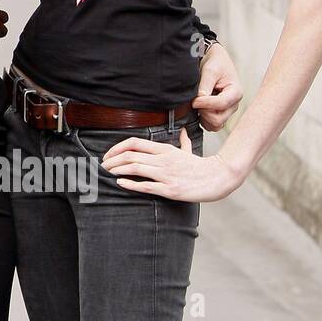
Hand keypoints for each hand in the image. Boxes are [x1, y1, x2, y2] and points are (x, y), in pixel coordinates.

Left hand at [101, 126, 243, 202]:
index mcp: (165, 149)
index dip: (117, 148)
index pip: (135, 143)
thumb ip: (183, 141)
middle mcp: (163, 160)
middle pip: (130, 155)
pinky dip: (130, 184)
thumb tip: (182, 131)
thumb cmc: (200, 166)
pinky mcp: (170, 189)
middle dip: (112, 160)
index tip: (108, 154)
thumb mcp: (190, 150)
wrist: (218, 178)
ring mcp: (166, 174)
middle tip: (103, 166)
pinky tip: (120, 184)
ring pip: (135, 168)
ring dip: (117, 170)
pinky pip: (145, 186)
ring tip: (107, 173)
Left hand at [191, 42, 242, 130]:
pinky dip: (203, 120)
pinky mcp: (220, 114)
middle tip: (194, 101)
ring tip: (197, 104)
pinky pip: (211, 126)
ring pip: (215, 125)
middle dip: (203, 111)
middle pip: (218, 119)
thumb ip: (205, 85)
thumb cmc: (215, 64)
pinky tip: (199, 108)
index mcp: (236, 93)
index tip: (194, 100)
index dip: (204, 103)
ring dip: (203, 117)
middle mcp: (234, 105)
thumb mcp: (210, 70)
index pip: (221, 104)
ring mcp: (227, 111)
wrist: (215, 62)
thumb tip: (199, 98)